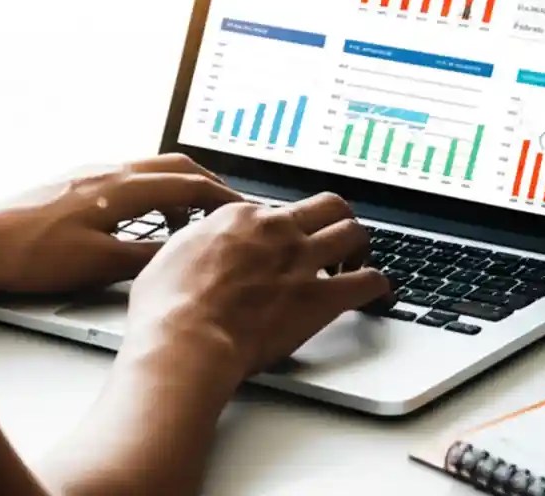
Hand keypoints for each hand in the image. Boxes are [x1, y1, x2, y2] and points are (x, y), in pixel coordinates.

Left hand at [0, 154, 243, 298]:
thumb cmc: (32, 255)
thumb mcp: (100, 264)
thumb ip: (147, 256)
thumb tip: (184, 254)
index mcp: (122, 187)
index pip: (189, 185)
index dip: (222, 199)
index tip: (244, 211)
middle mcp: (109, 171)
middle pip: (175, 166)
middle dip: (208, 184)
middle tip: (227, 208)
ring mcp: (90, 173)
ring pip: (151, 169)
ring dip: (178, 188)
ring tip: (188, 220)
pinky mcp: (75, 182)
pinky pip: (129, 177)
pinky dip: (152, 192)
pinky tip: (144, 218)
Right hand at [125, 192, 391, 376]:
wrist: (186, 339)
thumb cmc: (168, 308)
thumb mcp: (171, 256)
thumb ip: (197, 245)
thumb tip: (199, 248)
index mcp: (240, 217)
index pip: (277, 210)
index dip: (283, 229)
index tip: (283, 244)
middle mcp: (277, 230)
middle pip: (327, 205)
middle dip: (336, 219)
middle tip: (336, 239)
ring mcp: (303, 261)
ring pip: (353, 232)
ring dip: (359, 247)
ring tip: (356, 262)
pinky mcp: (321, 297)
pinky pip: (367, 281)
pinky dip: (376, 284)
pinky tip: (376, 292)